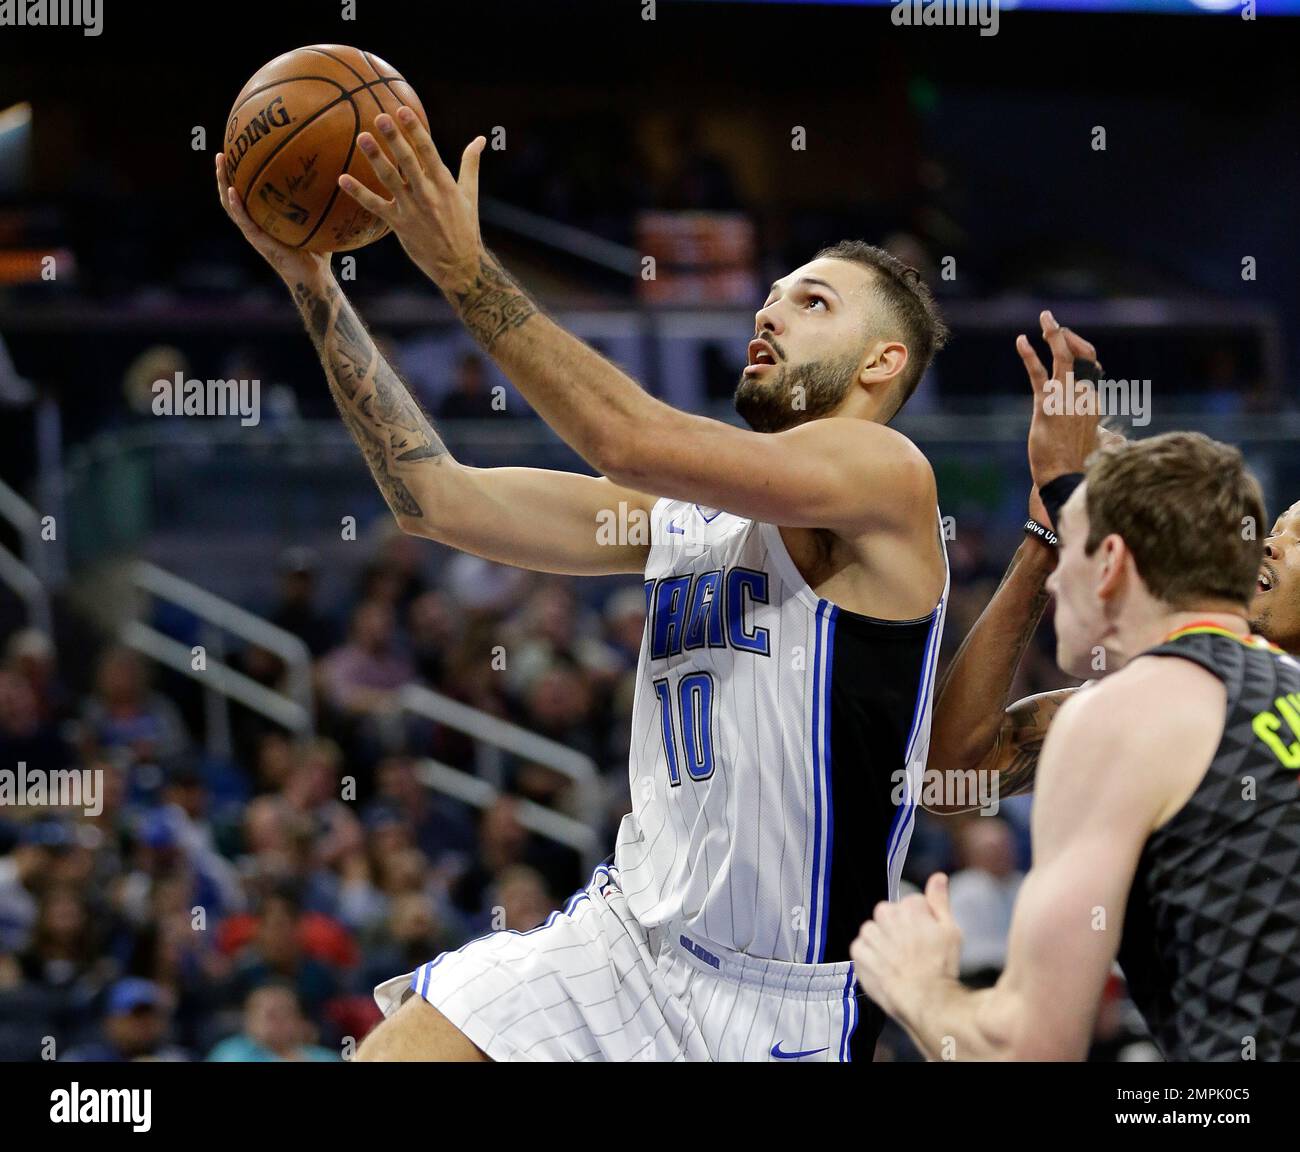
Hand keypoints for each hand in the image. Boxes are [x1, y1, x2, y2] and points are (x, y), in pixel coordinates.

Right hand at [215, 153, 331, 286]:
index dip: (238, 175)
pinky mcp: (257, 240)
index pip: (247, 193)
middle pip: (232, 194)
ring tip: (220, 164)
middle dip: (224, 174)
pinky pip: (243, 220)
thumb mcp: (318, 220)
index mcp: (264, 218)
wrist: (314, 275)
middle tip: (221, 153)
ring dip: (222, 183)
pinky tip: (232, 190)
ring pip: (230, 205)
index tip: (235, 154)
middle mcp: (255, 222)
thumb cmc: (318, 250)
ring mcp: (253, 231)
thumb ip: (321, 201)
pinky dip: (236, 206)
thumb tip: (337, 177)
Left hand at [338, 108, 487, 293]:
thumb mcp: (469, 194)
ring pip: (390, 179)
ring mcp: (412, 209)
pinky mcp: (399, 225)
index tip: (403, 110)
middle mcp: (428, 194)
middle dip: (394, 138)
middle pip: (408, 161)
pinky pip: (375, 206)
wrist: (460, 265)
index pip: (428, 151)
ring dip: (375, 158)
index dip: (415, 130)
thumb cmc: (465, 227)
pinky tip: (342, 179)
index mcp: (444, 184)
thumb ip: (471, 163)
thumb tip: (480, 139)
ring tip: (362, 138)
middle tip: (380, 117)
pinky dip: (358, 193)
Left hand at [851, 872, 961, 1019]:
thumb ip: (940, 901)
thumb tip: (938, 876)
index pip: (910, 904)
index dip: (920, 922)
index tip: (926, 940)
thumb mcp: (950, 930)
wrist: (926, 1001)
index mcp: (910, 906)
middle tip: (912, 951)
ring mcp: (871, 934)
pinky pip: (859, 948)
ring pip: (872, 930)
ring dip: (881, 942)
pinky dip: (868, 957)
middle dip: (897, 929)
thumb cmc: (942, 967)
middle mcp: (887, 915)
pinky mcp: (858, 954)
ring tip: (897, 962)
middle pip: (888, 914)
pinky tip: (884, 968)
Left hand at [1019, 310, 1101, 488]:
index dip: (1080, 350)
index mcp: (1093, 400)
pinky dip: (1030, 355)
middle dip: (1069, 337)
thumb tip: (1113, 439)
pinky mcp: (1047, 405)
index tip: (1067, 343)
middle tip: (1053, 326)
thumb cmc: (1077, 464)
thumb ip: (1103, 434)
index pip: (1091, 365)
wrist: (1064, 477)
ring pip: (1065, 357)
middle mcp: (1084, 395)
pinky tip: (1021, 340)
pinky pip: (1039, 373)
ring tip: (1045, 318)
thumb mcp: (1092, 443)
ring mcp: (1067, 398)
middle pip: (1085, 354)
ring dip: (1055, 334)